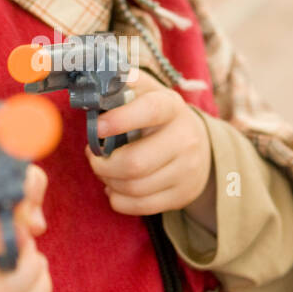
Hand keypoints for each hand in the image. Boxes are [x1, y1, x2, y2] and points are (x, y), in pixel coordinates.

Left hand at [84, 69, 214, 218]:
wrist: (200, 146)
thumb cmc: (159, 117)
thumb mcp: (146, 93)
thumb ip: (122, 85)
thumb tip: (92, 85)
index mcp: (172, 107)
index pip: (150, 110)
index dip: (120, 119)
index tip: (97, 128)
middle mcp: (186, 138)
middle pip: (135, 163)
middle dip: (103, 164)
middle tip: (94, 157)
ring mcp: (187, 170)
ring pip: (134, 188)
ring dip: (108, 181)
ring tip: (105, 171)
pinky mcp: (183, 195)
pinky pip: (139, 206)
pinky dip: (118, 199)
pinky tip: (116, 187)